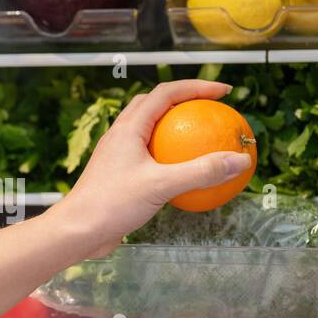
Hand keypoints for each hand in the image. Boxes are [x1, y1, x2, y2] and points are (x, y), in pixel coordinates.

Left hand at [49, 79, 253, 256]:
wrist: (78, 230)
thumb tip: (239, 160)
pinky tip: (184, 174)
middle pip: (155, 105)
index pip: (166, 93)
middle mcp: (121, 134)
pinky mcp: (118, 173)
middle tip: (211, 108)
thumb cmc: (112, 203)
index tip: (223, 92)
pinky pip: (148, 156)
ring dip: (173, 127)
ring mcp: (118, 154)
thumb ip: (201, 171)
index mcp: (129, 127)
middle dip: (184, 100)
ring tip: (199, 137)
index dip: (197, 87)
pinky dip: (168, 157)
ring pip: (149, 130)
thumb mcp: (162, 185)